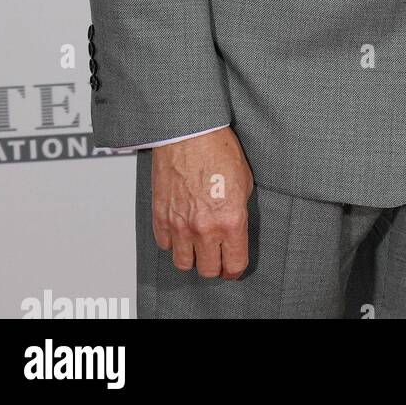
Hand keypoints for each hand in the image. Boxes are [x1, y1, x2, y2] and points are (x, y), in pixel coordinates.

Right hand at [151, 126, 253, 278]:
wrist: (189, 133)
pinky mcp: (161, 218)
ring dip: (193, 257)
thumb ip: (240, 211)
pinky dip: (174, 242)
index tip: (234, 267)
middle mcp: (204, 228)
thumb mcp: (244, 182)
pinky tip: (182, 229)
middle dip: (215, 266)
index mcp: (231, 220)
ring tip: (199, 246)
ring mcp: (180, 225)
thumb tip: (236, 228)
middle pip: (208, 270)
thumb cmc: (218, 150)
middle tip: (218, 257)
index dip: (236, 270)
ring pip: (183, 264)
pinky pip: (166, 245)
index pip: (234, 264)